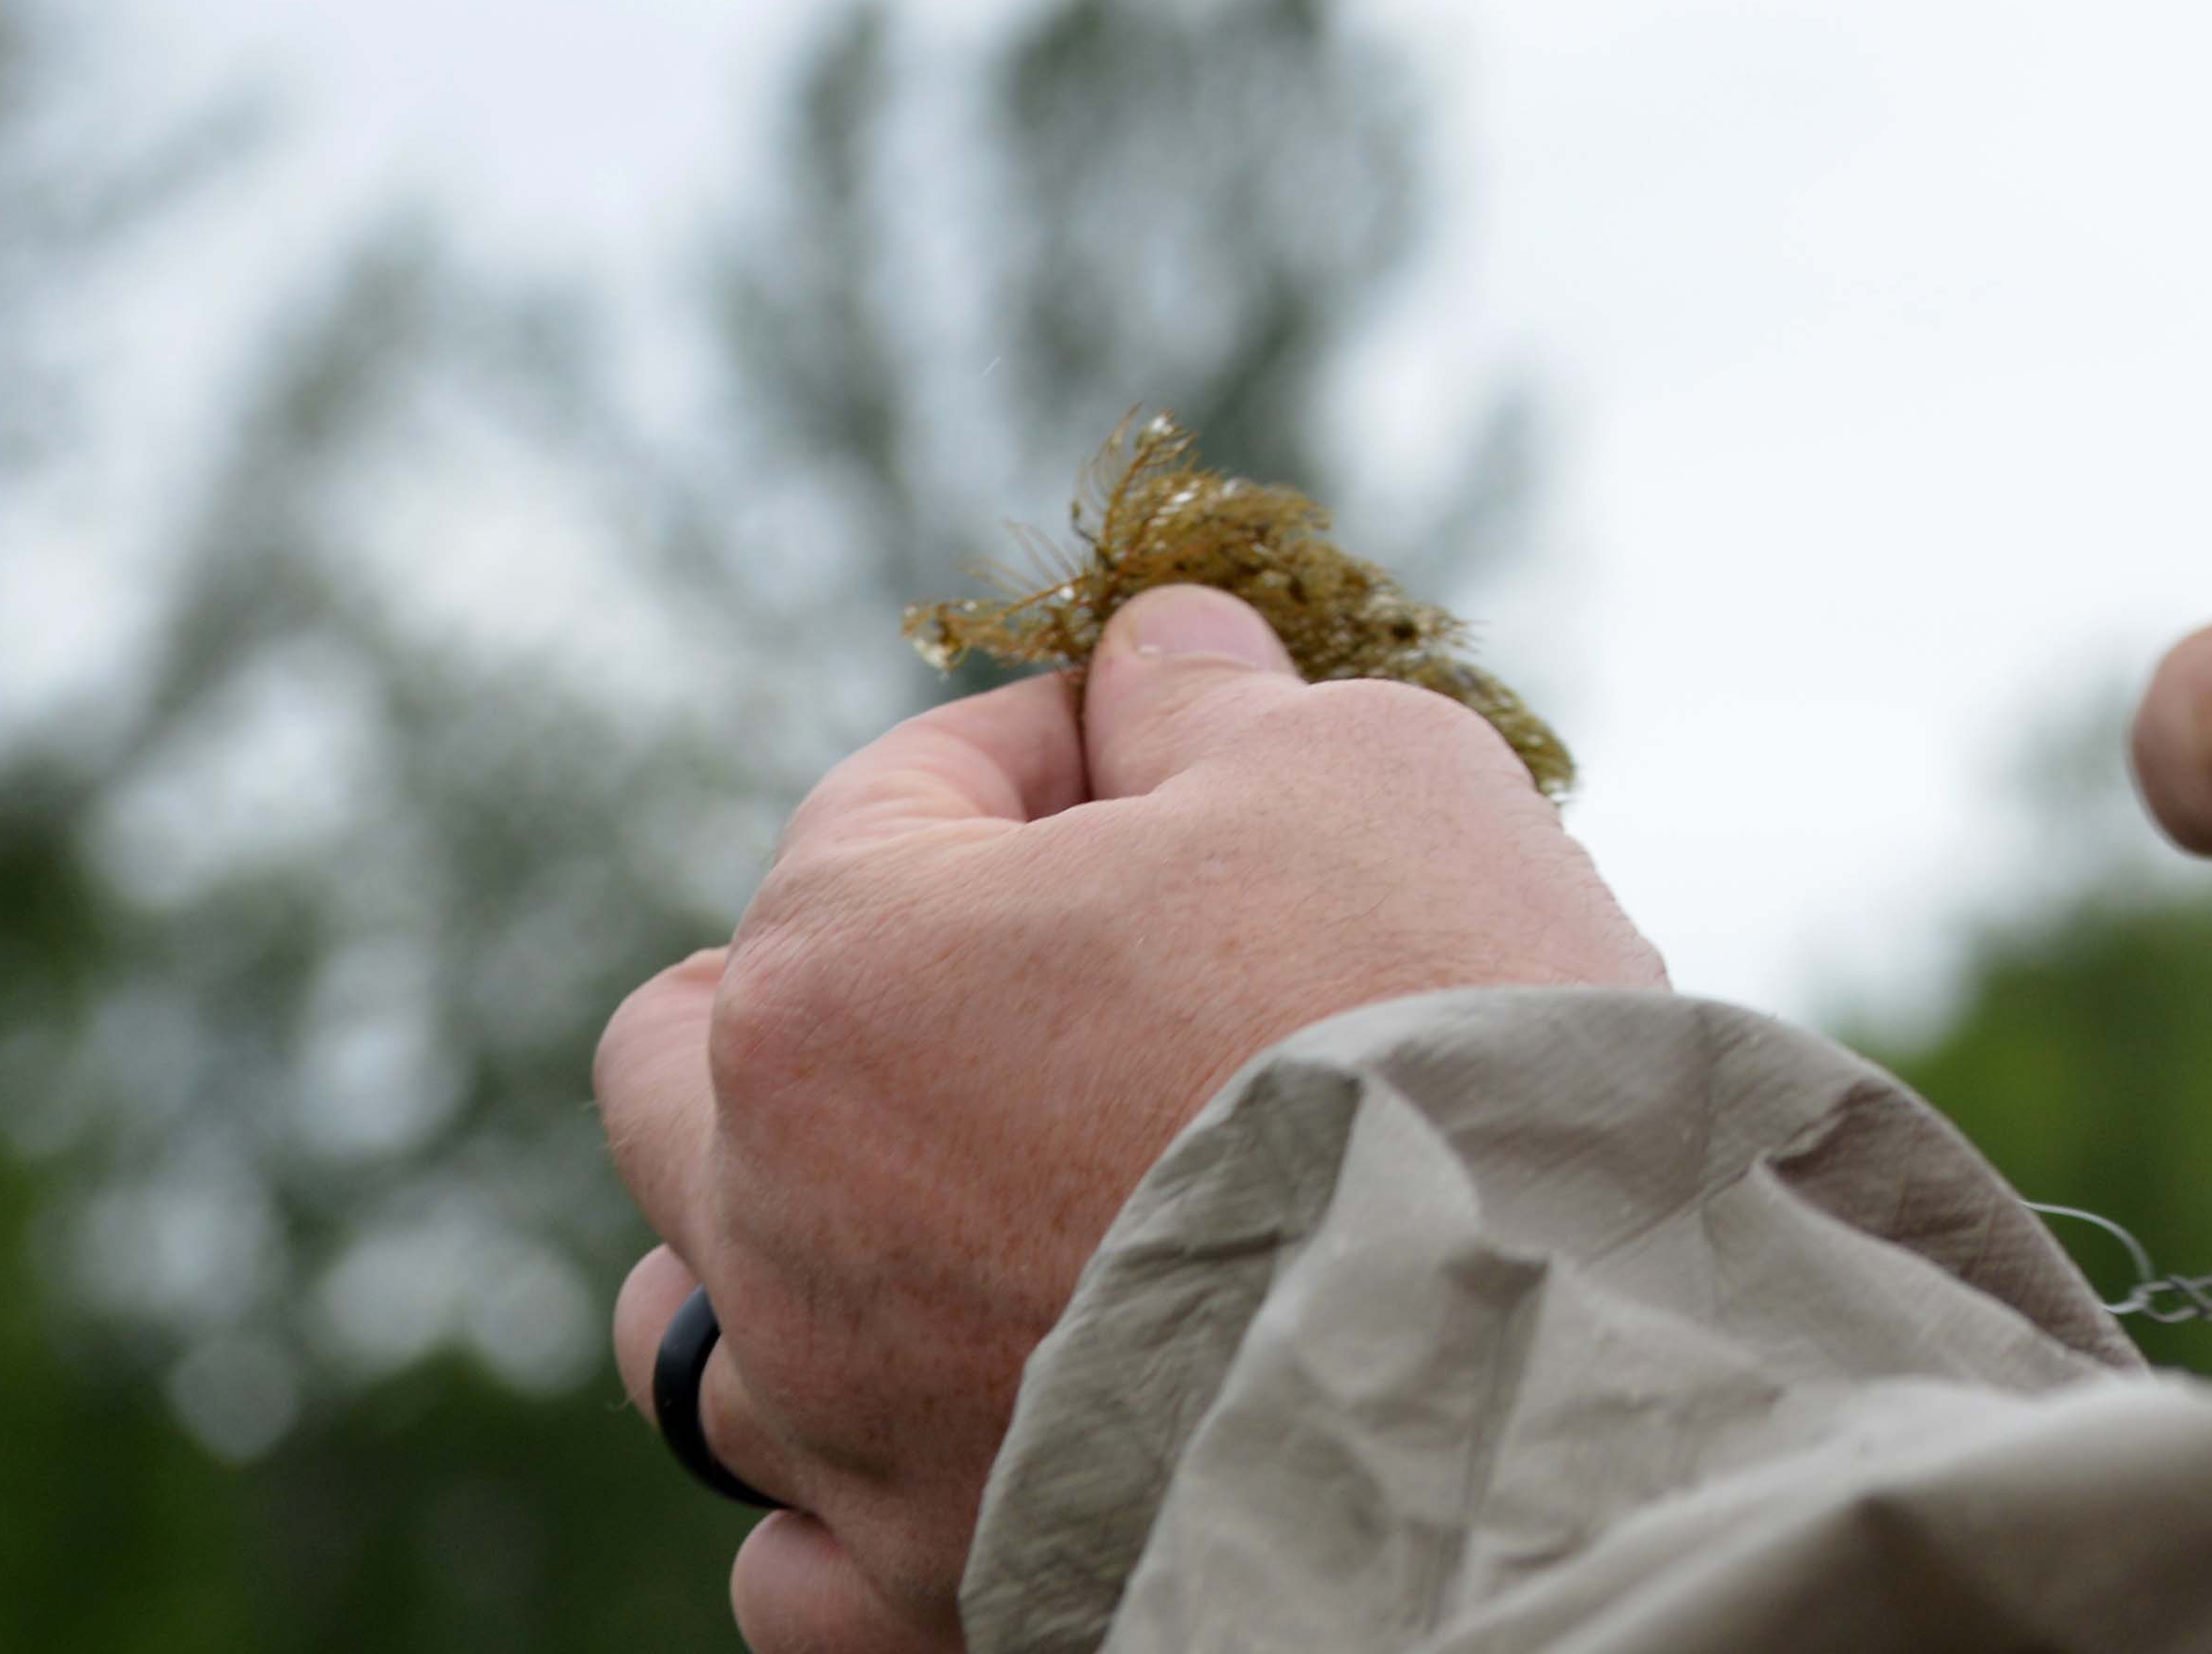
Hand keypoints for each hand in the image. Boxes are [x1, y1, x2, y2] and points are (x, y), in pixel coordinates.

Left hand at [591, 589, 1663, 1653]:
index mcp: (840, 976)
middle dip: (820, 980)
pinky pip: (791, 1564)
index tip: (1162, 736)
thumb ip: (1214, 696)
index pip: (893, 797)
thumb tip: (1157, 652)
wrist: (1529, 1352)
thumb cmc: (1426, 1017)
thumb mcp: (1355, 763)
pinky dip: (844, 1488)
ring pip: (696, 1330)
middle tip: (990, 955)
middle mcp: (778, 1211)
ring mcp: (837, 1422)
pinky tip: (948, 1422)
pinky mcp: (922, 1589)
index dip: (1041, 743)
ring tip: (934, 1205)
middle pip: (682, 1064)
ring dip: (788, 1242)